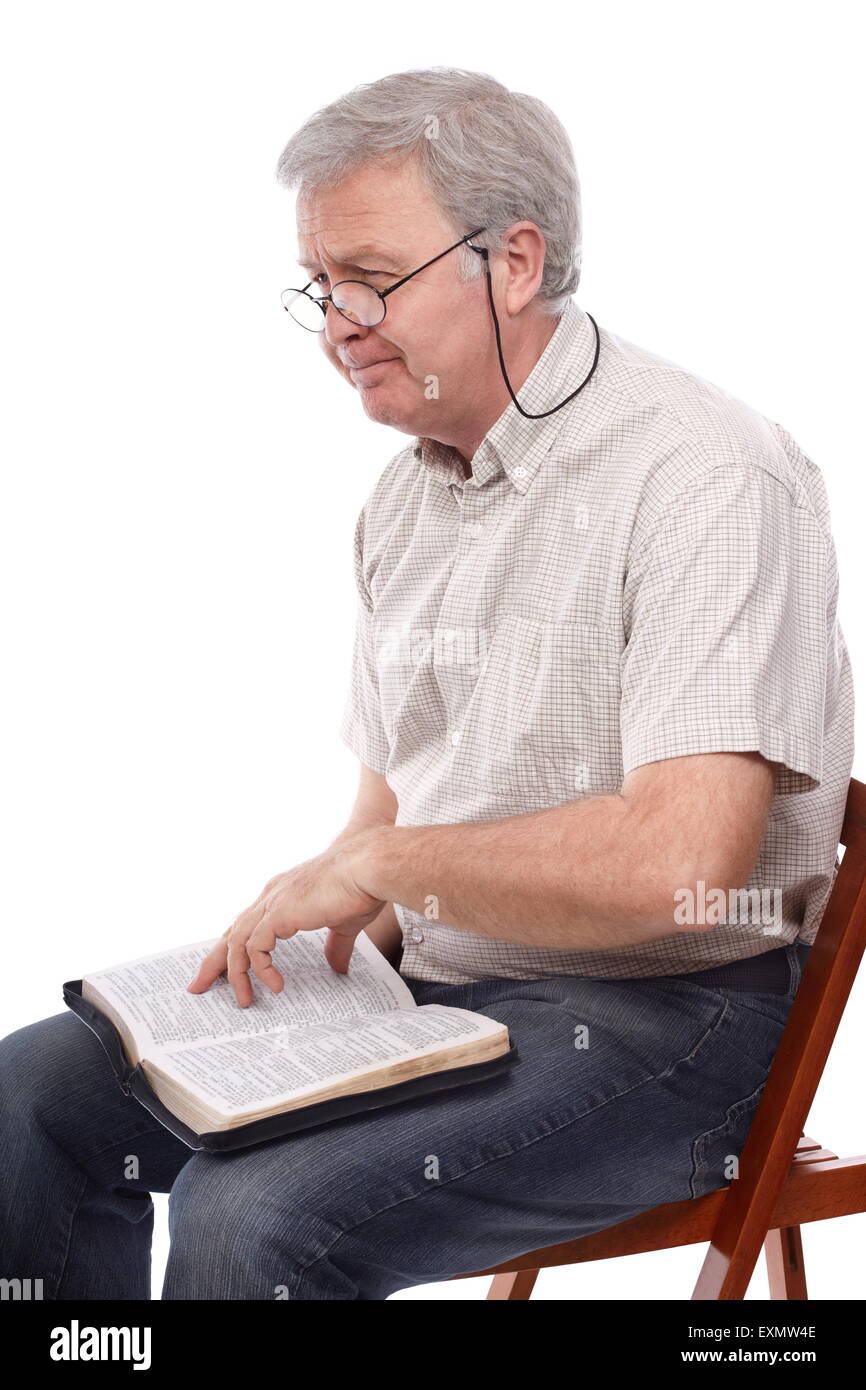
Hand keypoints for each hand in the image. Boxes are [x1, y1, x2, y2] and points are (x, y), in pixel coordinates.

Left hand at [186, 831, 385, 1006]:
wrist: (368, 867)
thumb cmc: (360, 887)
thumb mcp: (344, 924)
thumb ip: (334, 945)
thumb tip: (336, 968)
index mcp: (282, 895)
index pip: (247, 924)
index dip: (233, 948)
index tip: (224, 970)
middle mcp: (271, 896)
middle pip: (230, 933)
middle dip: (213, 962)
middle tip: (199, 986)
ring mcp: (272, 903)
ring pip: (236, 942)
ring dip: (235, 973)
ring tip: (243, 1000)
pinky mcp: (279, 913)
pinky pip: (256, 947)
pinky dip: (261, 969)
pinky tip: (275, 985)